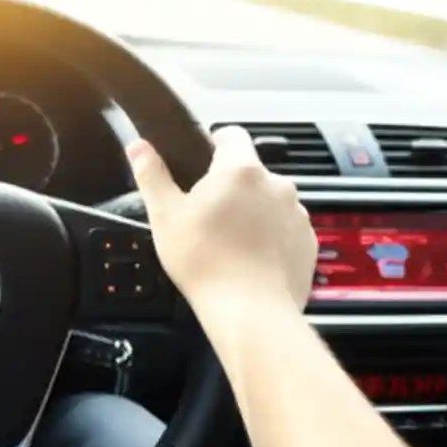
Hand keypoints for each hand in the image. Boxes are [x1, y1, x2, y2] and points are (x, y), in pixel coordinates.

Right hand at [127, 126, 316, 321]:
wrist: (250, 311)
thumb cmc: (204, 261)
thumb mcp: (165, 216)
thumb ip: (151, 174)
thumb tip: (138, 146)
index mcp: (240, 170)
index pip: (232, 134)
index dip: (215, 143)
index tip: (202, 164)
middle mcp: (276, 185)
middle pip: (251, 172)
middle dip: (231, 186)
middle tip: (208, 214)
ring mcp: (297, 213)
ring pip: (270, 201)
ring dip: (253, 212)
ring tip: (230, 242)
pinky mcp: (308, 242)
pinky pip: (286, 229)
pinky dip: (271, 237)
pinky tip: (251, 259)